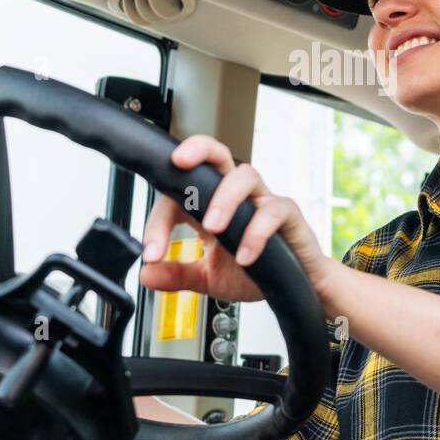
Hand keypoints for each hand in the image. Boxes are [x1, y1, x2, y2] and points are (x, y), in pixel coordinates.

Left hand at [139, 135, 329, 302]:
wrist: (293, 289)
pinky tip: (246, 257)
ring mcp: (262, 202)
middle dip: (197, 149)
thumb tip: (147, 274)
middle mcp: (236, 196)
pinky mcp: (288, 215)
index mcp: (211, 204)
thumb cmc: (256, 271)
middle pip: (217, 155)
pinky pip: (274, 211)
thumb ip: (178, 275)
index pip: (178, 193)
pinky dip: (257, 232)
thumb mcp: (208, 278)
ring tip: (213, 227)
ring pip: (246, 175)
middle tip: (179, 162)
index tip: (152, 252)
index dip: (159, 218)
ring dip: (226, 198)